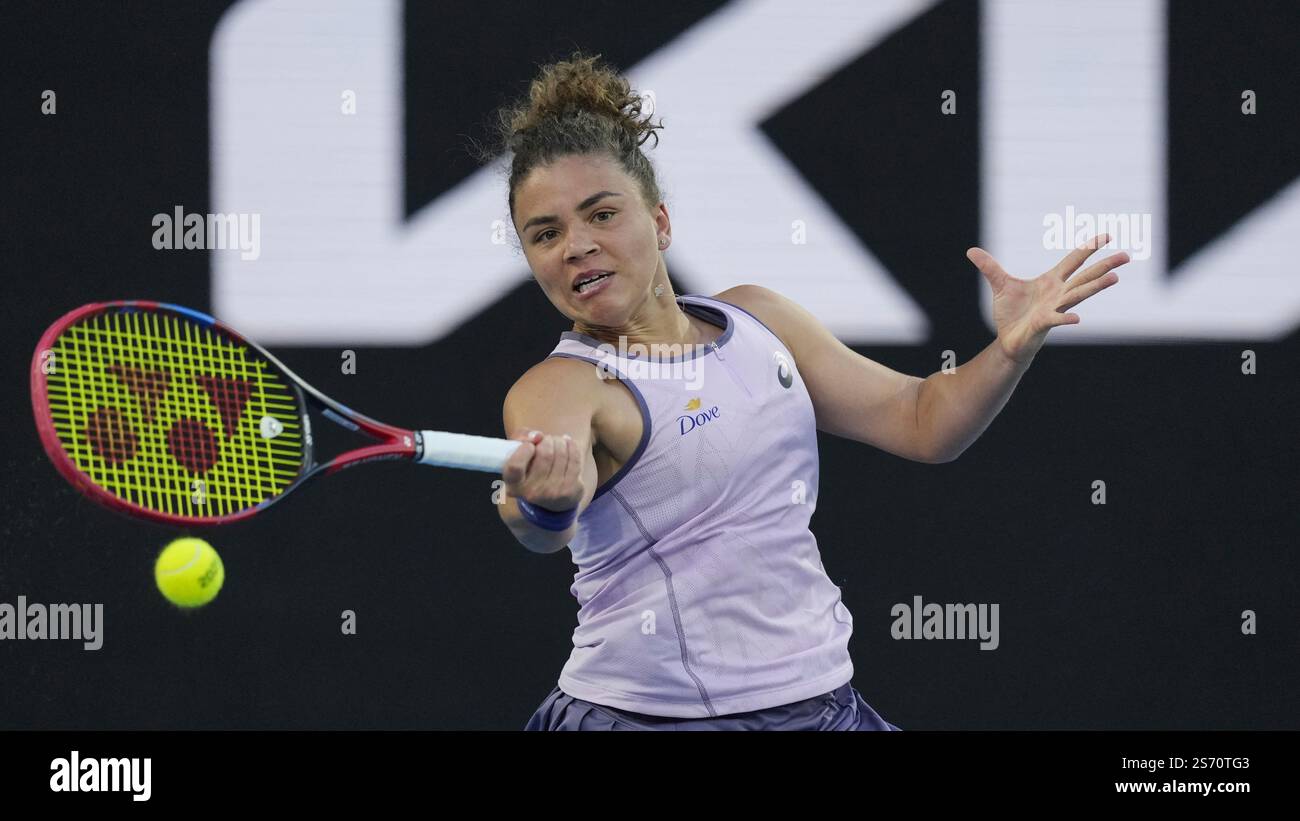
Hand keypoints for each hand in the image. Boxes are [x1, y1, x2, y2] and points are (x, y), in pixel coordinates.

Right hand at [500, 429, 584, 511]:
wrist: (551, 499)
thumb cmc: (530, 470)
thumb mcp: (518, 455)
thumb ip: (520, 438)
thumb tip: (537, 435)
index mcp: (514, 485)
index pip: (515, 466)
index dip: (524, 449)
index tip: (530, 445)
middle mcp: (532, 493)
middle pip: (544, 454)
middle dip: (547, 440)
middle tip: (546, 440)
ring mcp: (553, 493)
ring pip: (561, 453)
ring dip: (559, 441)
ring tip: (556, 442)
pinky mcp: (571, 490)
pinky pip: (575, 459)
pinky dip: (572, 445)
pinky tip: (568, 443)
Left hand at [966, 233, 1126, 364]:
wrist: (1008, 340)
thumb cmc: (1011, 314)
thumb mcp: (1000, 285)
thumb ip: (989, 267)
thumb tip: (971, 250)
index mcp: (1051, 281)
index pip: (1073, 261)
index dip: (1088, 248)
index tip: (1107, 236)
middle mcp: (1058, 294)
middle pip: (1085, 276)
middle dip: (1105, 266)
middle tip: (1127, 256)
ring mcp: (1054, 309)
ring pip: (1078, 295)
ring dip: (1096, 287)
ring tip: (1115, 279)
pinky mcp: (1044, 324)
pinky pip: (1057, 320)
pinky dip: (1066, 320)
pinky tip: (1078, 319)